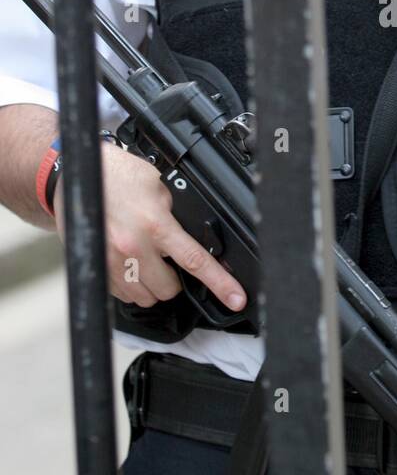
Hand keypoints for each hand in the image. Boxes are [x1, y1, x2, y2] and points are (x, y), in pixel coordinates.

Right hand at [53, 143, 246, 314]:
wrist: (81, 175)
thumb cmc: (121, 176)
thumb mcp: (160, 186)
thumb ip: (178, 214)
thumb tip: (198, 236)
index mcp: (155, 225)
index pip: (195, 261)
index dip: (220, 284)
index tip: (236, 299)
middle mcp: (133, 247)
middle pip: (168, 289)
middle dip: (175, 280)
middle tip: (169, 260)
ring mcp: (112, 261)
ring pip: (145, 297)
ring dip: (152, 285)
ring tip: (149, 261)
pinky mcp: (98, 268)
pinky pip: (123, 294)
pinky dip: (132, 285)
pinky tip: (131, 264)